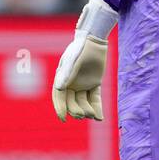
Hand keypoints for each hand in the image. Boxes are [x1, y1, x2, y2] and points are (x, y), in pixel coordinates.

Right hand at [51, 0, 117, 120]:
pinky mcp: (94, 83)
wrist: (94, 40)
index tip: (63, 119)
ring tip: (93, 115)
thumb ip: (65, 74)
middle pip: (72, 102)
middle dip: (76, 110)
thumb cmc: (80, 49)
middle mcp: (71, 83)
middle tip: (83, 115)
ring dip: (88, 110)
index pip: (59, 97)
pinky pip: (95, 98)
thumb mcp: (72, 61)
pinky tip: (100, 118)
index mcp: (62, 79)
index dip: (60, 108)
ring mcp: (83, 84)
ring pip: (84, 102)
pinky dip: (97, 108)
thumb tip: (58, 89)